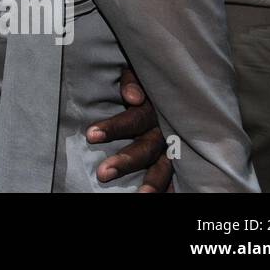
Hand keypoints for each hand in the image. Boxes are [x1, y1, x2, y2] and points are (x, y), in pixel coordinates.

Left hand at [87, 67, 172, 191]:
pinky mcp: (178, 159)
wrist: (174, 86)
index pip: (133, 120)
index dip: (113, 128)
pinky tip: (155, 198)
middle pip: (146, 148)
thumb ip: (132, 81)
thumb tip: (131, 97)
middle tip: (102, 173)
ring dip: (151, 183)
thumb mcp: (137, 71)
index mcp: (153, 108)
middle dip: (125, 161)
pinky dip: (169, 189)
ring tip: (138, 197)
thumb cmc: (145, 81)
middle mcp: (165, 130)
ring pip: (164, 168)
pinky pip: (176, 177)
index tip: (90, 135)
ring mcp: (173, 147)